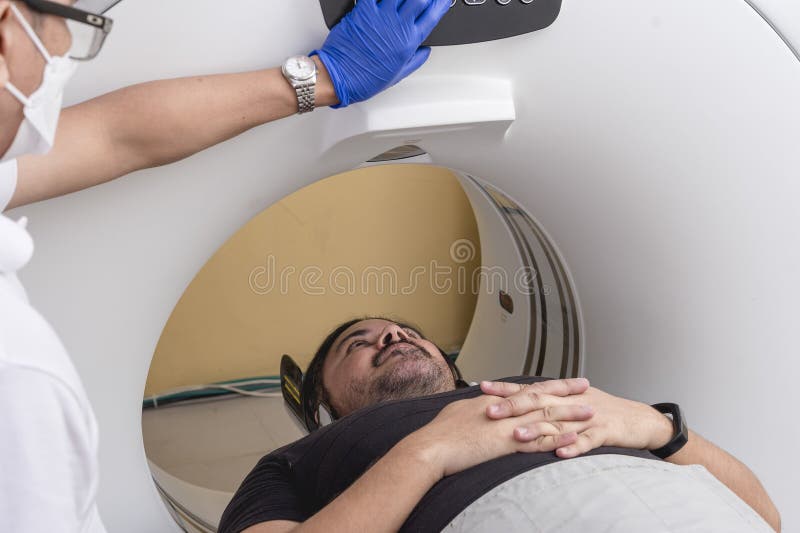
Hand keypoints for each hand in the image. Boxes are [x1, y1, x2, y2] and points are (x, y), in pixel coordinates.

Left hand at [312, 0, 450, 106]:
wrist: (339, 76)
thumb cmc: (365, 78)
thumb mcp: (398, 74)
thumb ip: (415, 60)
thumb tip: (425, 51)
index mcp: (408, 42)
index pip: (432, 16)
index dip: (441, 5)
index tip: (444, 1)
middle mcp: (397, 26)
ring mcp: (380, 16)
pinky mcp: (363, 11)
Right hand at [399, 378, 594, 478]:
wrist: (430, 447)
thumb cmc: (439, 435)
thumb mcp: (459, 414)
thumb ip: (474, 408)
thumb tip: (480, 404)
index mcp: (493, 401)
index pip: (525, 390)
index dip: (545, 385)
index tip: (562, 381)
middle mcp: (503, 409)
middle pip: (541, 396)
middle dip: (566, 392)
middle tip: (586, 386)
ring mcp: (506, 425)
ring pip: (545, 415)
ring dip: (570, 414)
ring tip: (592, 412)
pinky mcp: (506, 442)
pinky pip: (538, 440)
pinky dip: (558, 438)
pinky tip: (574, 438)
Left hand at [481, 381, 674, 458]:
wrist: (640, 419)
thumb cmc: (605, 410)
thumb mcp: (574, 401)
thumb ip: (548, 401)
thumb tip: (517, 399)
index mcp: (563, 394)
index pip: (529, 388)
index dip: (506, 388)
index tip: (481, 386)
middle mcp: (572, 402)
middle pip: (539, 402)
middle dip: (513, 406)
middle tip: (489, 412)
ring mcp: (588, 418)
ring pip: (559, 423)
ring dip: (537, 430)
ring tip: (515, 436)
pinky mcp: (605, 434)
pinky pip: (587, 442)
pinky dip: (574, 447)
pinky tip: (559, 454)